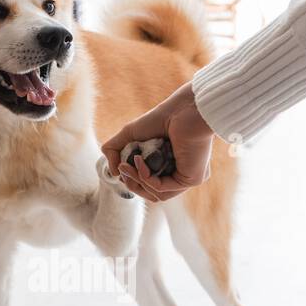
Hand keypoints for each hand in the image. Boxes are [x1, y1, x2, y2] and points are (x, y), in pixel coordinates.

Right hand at [100, 82, 215, 202]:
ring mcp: (186, 179)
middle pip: (150, 194)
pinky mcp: (192, 179)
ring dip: (136, 182)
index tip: (120, 164)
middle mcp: (179, 175)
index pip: (148, 186)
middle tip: (122, 167)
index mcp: (168, 167)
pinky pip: (162, 188)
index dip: (131, 180)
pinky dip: (145, 177)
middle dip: (131, 184)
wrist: (182, 110)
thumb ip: (114, 151)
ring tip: (126, 165)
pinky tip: (139, 160)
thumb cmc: (160, 119)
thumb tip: (113, 173)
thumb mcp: (129, 135)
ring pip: (155, 195)